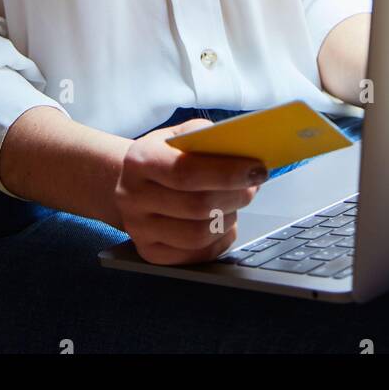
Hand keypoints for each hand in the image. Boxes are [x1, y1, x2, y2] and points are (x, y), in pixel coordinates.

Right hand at [112, 118, 267, 265]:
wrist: (132, 182)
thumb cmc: (165, 155)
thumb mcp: (179, 135)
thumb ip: (208, 137)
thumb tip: (245, 148)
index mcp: (140, 160)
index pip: (186, 172)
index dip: (226, 173)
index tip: (257, 170)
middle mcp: (133, 197)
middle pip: (196, 206)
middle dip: (236, 196)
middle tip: (253, 186)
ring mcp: (139, 229)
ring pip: (198, 234)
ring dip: (229, 219)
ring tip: (237, 203)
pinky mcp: (150, 253)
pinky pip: (196, 254)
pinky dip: (220, 240)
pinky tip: (225, 223)